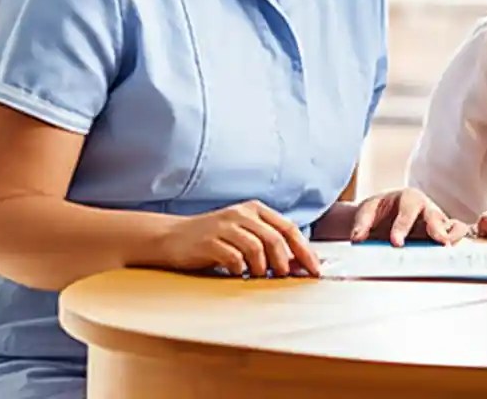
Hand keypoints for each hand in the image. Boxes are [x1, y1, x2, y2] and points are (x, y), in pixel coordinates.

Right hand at [156, 199, 319, 277]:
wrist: (171, 237)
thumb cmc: (213, 240)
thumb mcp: (243, 234)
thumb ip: (268, 244)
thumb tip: (298, 265)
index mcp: (255, 210)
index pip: (288, 228)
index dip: (305, 251)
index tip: (315, 271)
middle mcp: (242, 214)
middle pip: (276, 238)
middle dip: (285, 262)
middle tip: (285, 277)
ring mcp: (225, 226)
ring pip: (257, 248)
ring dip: (262, 268)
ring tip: (258, 276)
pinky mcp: (209, 241)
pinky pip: (234, 258)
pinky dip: (240, 269)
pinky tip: (237, 274)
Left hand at [350, 188, 468, 245]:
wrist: (385, 217)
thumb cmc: (380, 211)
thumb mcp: (367, 211)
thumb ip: (361, 223)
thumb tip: (357, 237)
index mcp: (409, 198)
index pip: (407, 211)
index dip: (402, 226)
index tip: (396, 242)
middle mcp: (427, 208)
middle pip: (435, 215)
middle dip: (437, 228)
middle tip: (439, 242)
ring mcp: (438, 222)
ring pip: (453, 225)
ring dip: (452, 235)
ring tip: (448, 248)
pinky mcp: (444, 236)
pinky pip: (456, 238)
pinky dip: (457, 244)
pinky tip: (452, 256)